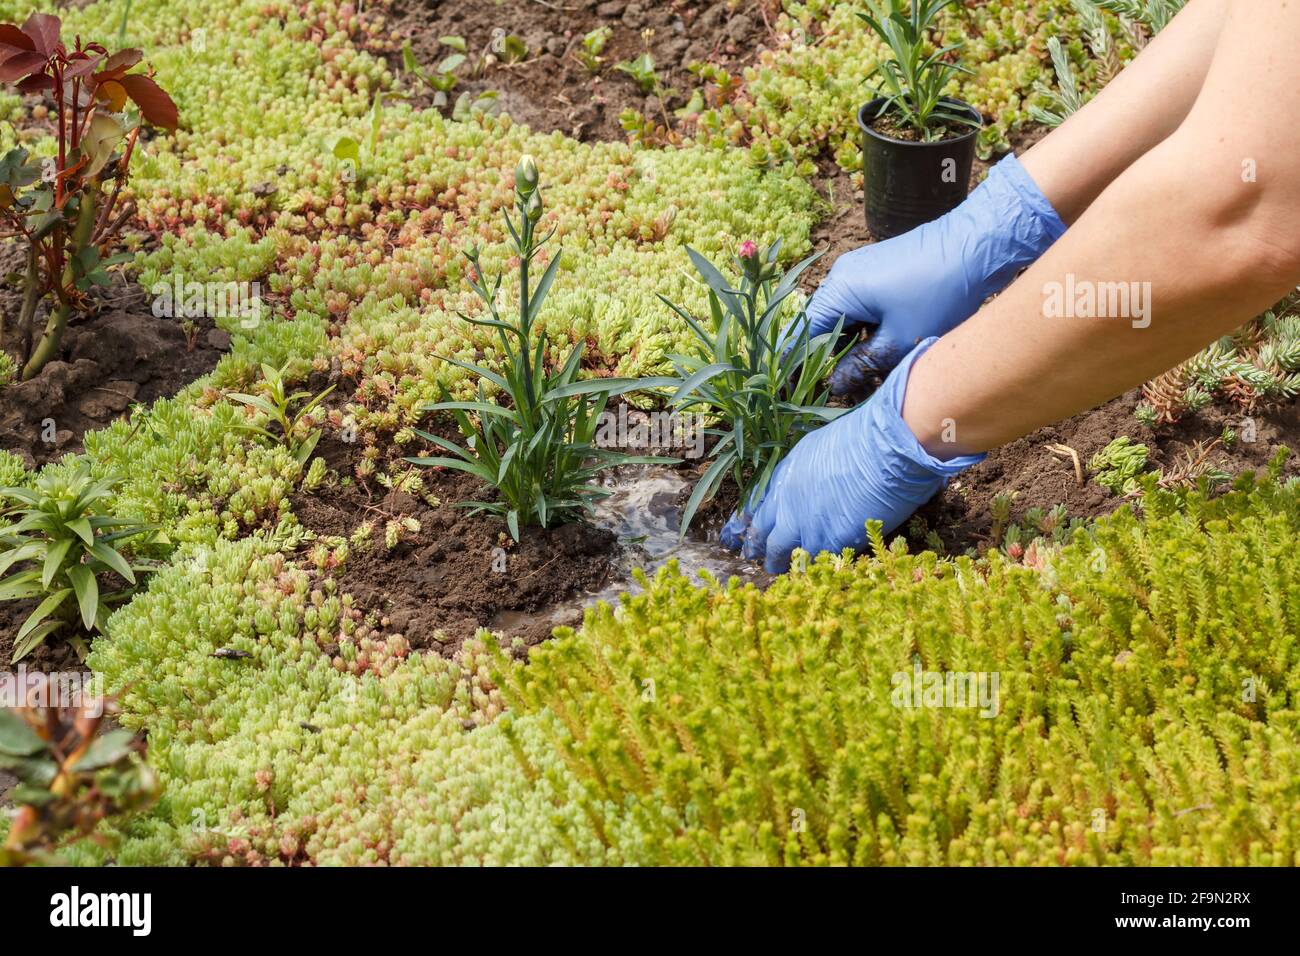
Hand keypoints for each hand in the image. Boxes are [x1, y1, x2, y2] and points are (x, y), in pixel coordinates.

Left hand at [723, 339, 984, 572]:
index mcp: (783, 480)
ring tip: (777, 570)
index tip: (735, 534)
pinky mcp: (832, 543)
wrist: (885, 450)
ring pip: (785, 554)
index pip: (754, 509)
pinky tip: (809, 573)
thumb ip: (801, 472)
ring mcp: (809, 527)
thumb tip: (801, 485)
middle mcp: (788, 506)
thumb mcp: (814, 448)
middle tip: (751, 557)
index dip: (744, 525)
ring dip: (780, 563)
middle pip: (765, 536)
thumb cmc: (857, 440)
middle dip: (757, 549)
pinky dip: (812, 567)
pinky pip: (816, 561)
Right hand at [794, 154, 1066, 395]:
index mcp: (840, 289)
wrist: (977, 245)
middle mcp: (843, 274)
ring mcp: (861, 269)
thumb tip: (833, 386)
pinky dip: (867, 329)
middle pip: (823, 325)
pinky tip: (883, 351)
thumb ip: (862, 364)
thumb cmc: (939, 292)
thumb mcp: (900, 339)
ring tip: (868, 377)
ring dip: (852, 346)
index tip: (800, 390)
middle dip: (832, 359)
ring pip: (845, 317)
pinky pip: (861, 304)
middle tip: (845, 391)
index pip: (805, 332)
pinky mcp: (879, 269)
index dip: (800, 364)